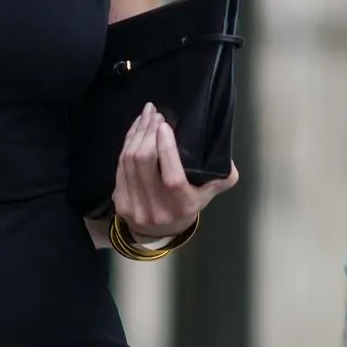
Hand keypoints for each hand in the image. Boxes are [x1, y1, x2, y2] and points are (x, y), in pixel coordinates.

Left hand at [111, 106, 237, 241]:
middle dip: (148, 133)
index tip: (165, 125)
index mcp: (181, 206)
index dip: (166, 149)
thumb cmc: (186, 207)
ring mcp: (135, 206)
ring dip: (137, 134)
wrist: (157, 232)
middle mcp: (156, 209)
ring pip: (129, 162)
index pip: (172, 177)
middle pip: (145, 163)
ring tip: (147, 116)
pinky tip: (135, 130)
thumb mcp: (207, 195)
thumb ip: (222, 178)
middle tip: (156, 114)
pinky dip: (127, 144)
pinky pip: (120, 166)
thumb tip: (227, 157)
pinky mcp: (120, 201)